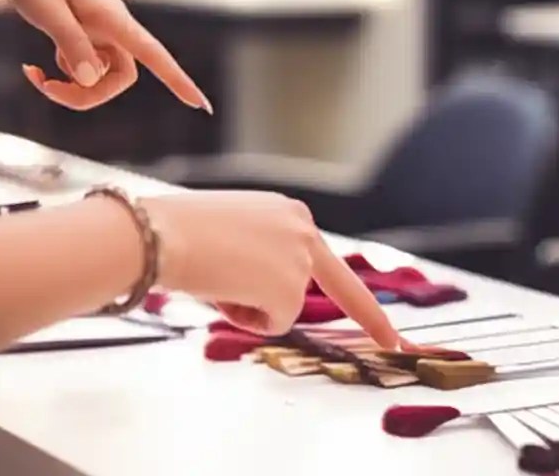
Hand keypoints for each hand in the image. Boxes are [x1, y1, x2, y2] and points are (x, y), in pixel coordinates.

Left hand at [0, 0, 210, 111]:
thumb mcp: (45, 10)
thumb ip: (71, 43)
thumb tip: (92, 80)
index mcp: (112, 16)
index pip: (154, 53)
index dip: (177, 80)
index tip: (200, 104)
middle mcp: (113, 25)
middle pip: (122, 77)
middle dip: (87, 95)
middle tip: (46, 88)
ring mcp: (99, 30)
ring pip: (102, 76)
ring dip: (72, 87)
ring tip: (35, 76)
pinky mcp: (85, 33)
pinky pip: (85, 68)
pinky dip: (63, 75)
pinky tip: (36, 66)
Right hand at [143, 191, 400, 348]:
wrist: (160, 234)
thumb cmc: (177, 232)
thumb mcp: (229, 233)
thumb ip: (258, 255)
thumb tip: (264, 293)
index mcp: (288, 213)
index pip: (328, 260)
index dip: (361, 300)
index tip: (393, 330)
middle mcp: (302, 229)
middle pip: (336, 287)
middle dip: (369, 319)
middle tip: (397, 344)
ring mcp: (300, 259)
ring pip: (283, 308)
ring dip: (250, 307)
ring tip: (216, 279)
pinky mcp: (290, 287)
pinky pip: (271, 323)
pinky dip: (245, 317)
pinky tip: (222, 289)